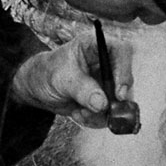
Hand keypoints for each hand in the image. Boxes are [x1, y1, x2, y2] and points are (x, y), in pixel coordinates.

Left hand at [9, 30, 132, 128]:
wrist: (39, 88)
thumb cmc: (48, 73)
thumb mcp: (62, 79)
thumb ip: (82, 89)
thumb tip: (102, 104)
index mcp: (96, 46)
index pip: (122, 51)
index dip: (125, 71)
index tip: (119, 94)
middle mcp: (107, 63)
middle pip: (126, 81)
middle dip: (115, 101)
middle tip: (104, 112)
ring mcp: (107, 83)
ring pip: (119, 102)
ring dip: (101, 113)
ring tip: (80, 112)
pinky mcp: (105, 100)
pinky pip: (109, 114)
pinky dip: (95, 119)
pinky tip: (78, 113)